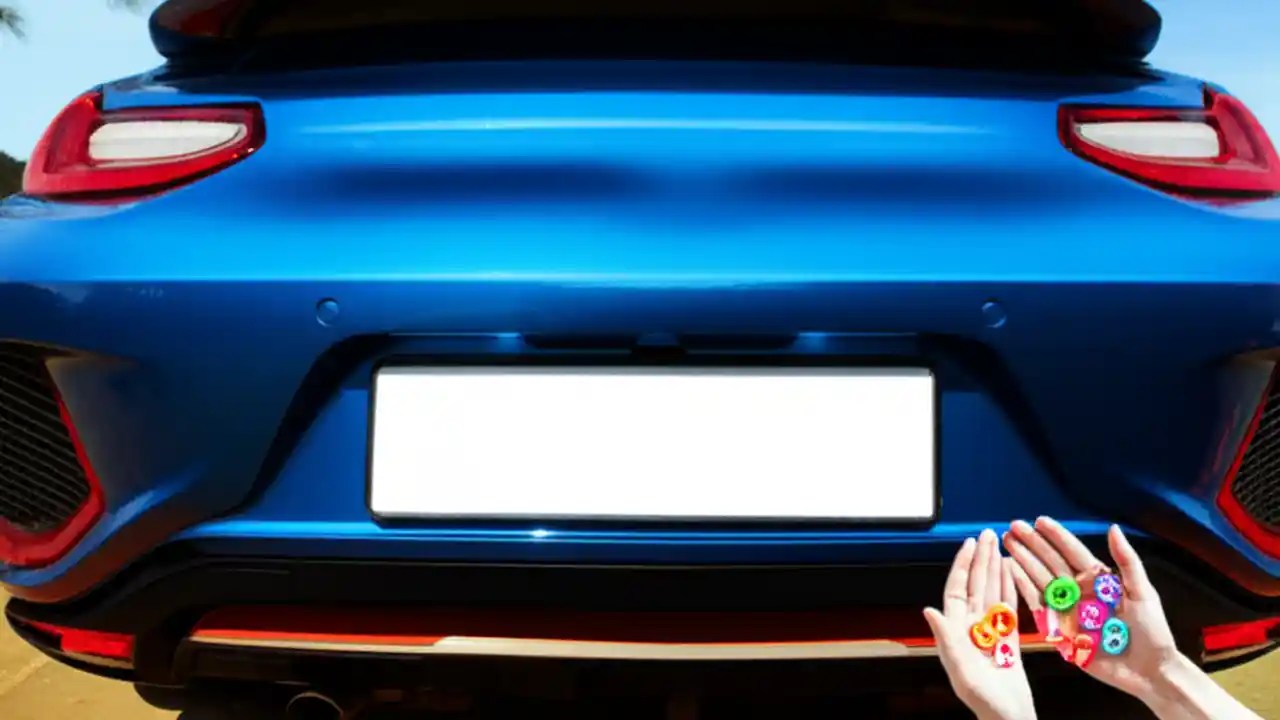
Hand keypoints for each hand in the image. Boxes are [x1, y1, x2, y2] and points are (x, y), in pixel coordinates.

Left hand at [924, 529, 1036, 719]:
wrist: (1010, 719)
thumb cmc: (985, 702)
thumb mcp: (962, 671)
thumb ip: (946, 639)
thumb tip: (928, 610)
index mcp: (957, 633)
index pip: (957, 591)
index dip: (962, 566)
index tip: (968, 544)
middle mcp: (972, 628)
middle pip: (977, 586)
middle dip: (982, 559)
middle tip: (989, 535)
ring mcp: (991, 632)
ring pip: (993, 592)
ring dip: (997, 569)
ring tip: (1001, 546)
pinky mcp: (1009, 640)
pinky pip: (1010, 608)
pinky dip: (1012, 589)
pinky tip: (1013, 573)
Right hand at [1003, 517, 1179, 700]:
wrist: (1149, 671)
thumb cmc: (1152, 631)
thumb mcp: (1143, 593)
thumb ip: (1127, 561)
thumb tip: (1113, 528)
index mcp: (1099, 579)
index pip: (1073, 552)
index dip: (1057, 536)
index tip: (1039, 520)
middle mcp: (1079, 590)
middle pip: (1051, 562)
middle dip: (1032, 544)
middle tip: (1013, 527)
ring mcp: (1067, 608)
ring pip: (1040, 578)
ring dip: (1023, 560)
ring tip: (1007, 543)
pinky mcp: (1059, 628)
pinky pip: (1037, 604)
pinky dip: (1023, 587)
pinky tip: (1011, 571)